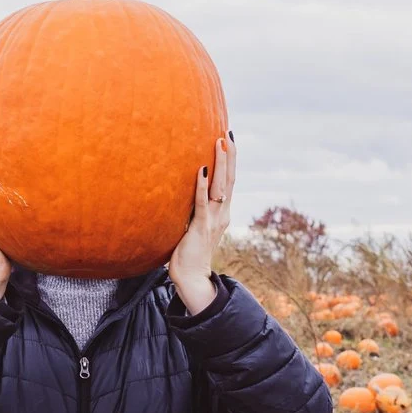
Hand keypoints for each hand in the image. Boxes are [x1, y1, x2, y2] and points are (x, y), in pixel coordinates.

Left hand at [169, 134, 235, 314]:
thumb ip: (193, 210)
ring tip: (221, 142)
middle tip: (228, 134)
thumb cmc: (188, 253)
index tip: (228, 140)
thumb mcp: (193, 225)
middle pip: (230, 179)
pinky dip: (201, 185)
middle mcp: (222, 214)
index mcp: (221, 212)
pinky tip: (201, 169)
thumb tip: (181, 194)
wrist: (192, 278)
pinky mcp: (201, 228)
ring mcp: (214, 220)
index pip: (229, 182)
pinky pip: (202, 202)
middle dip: (229, 156)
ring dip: (221, 163)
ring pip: (221, 186)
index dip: (230, 161)